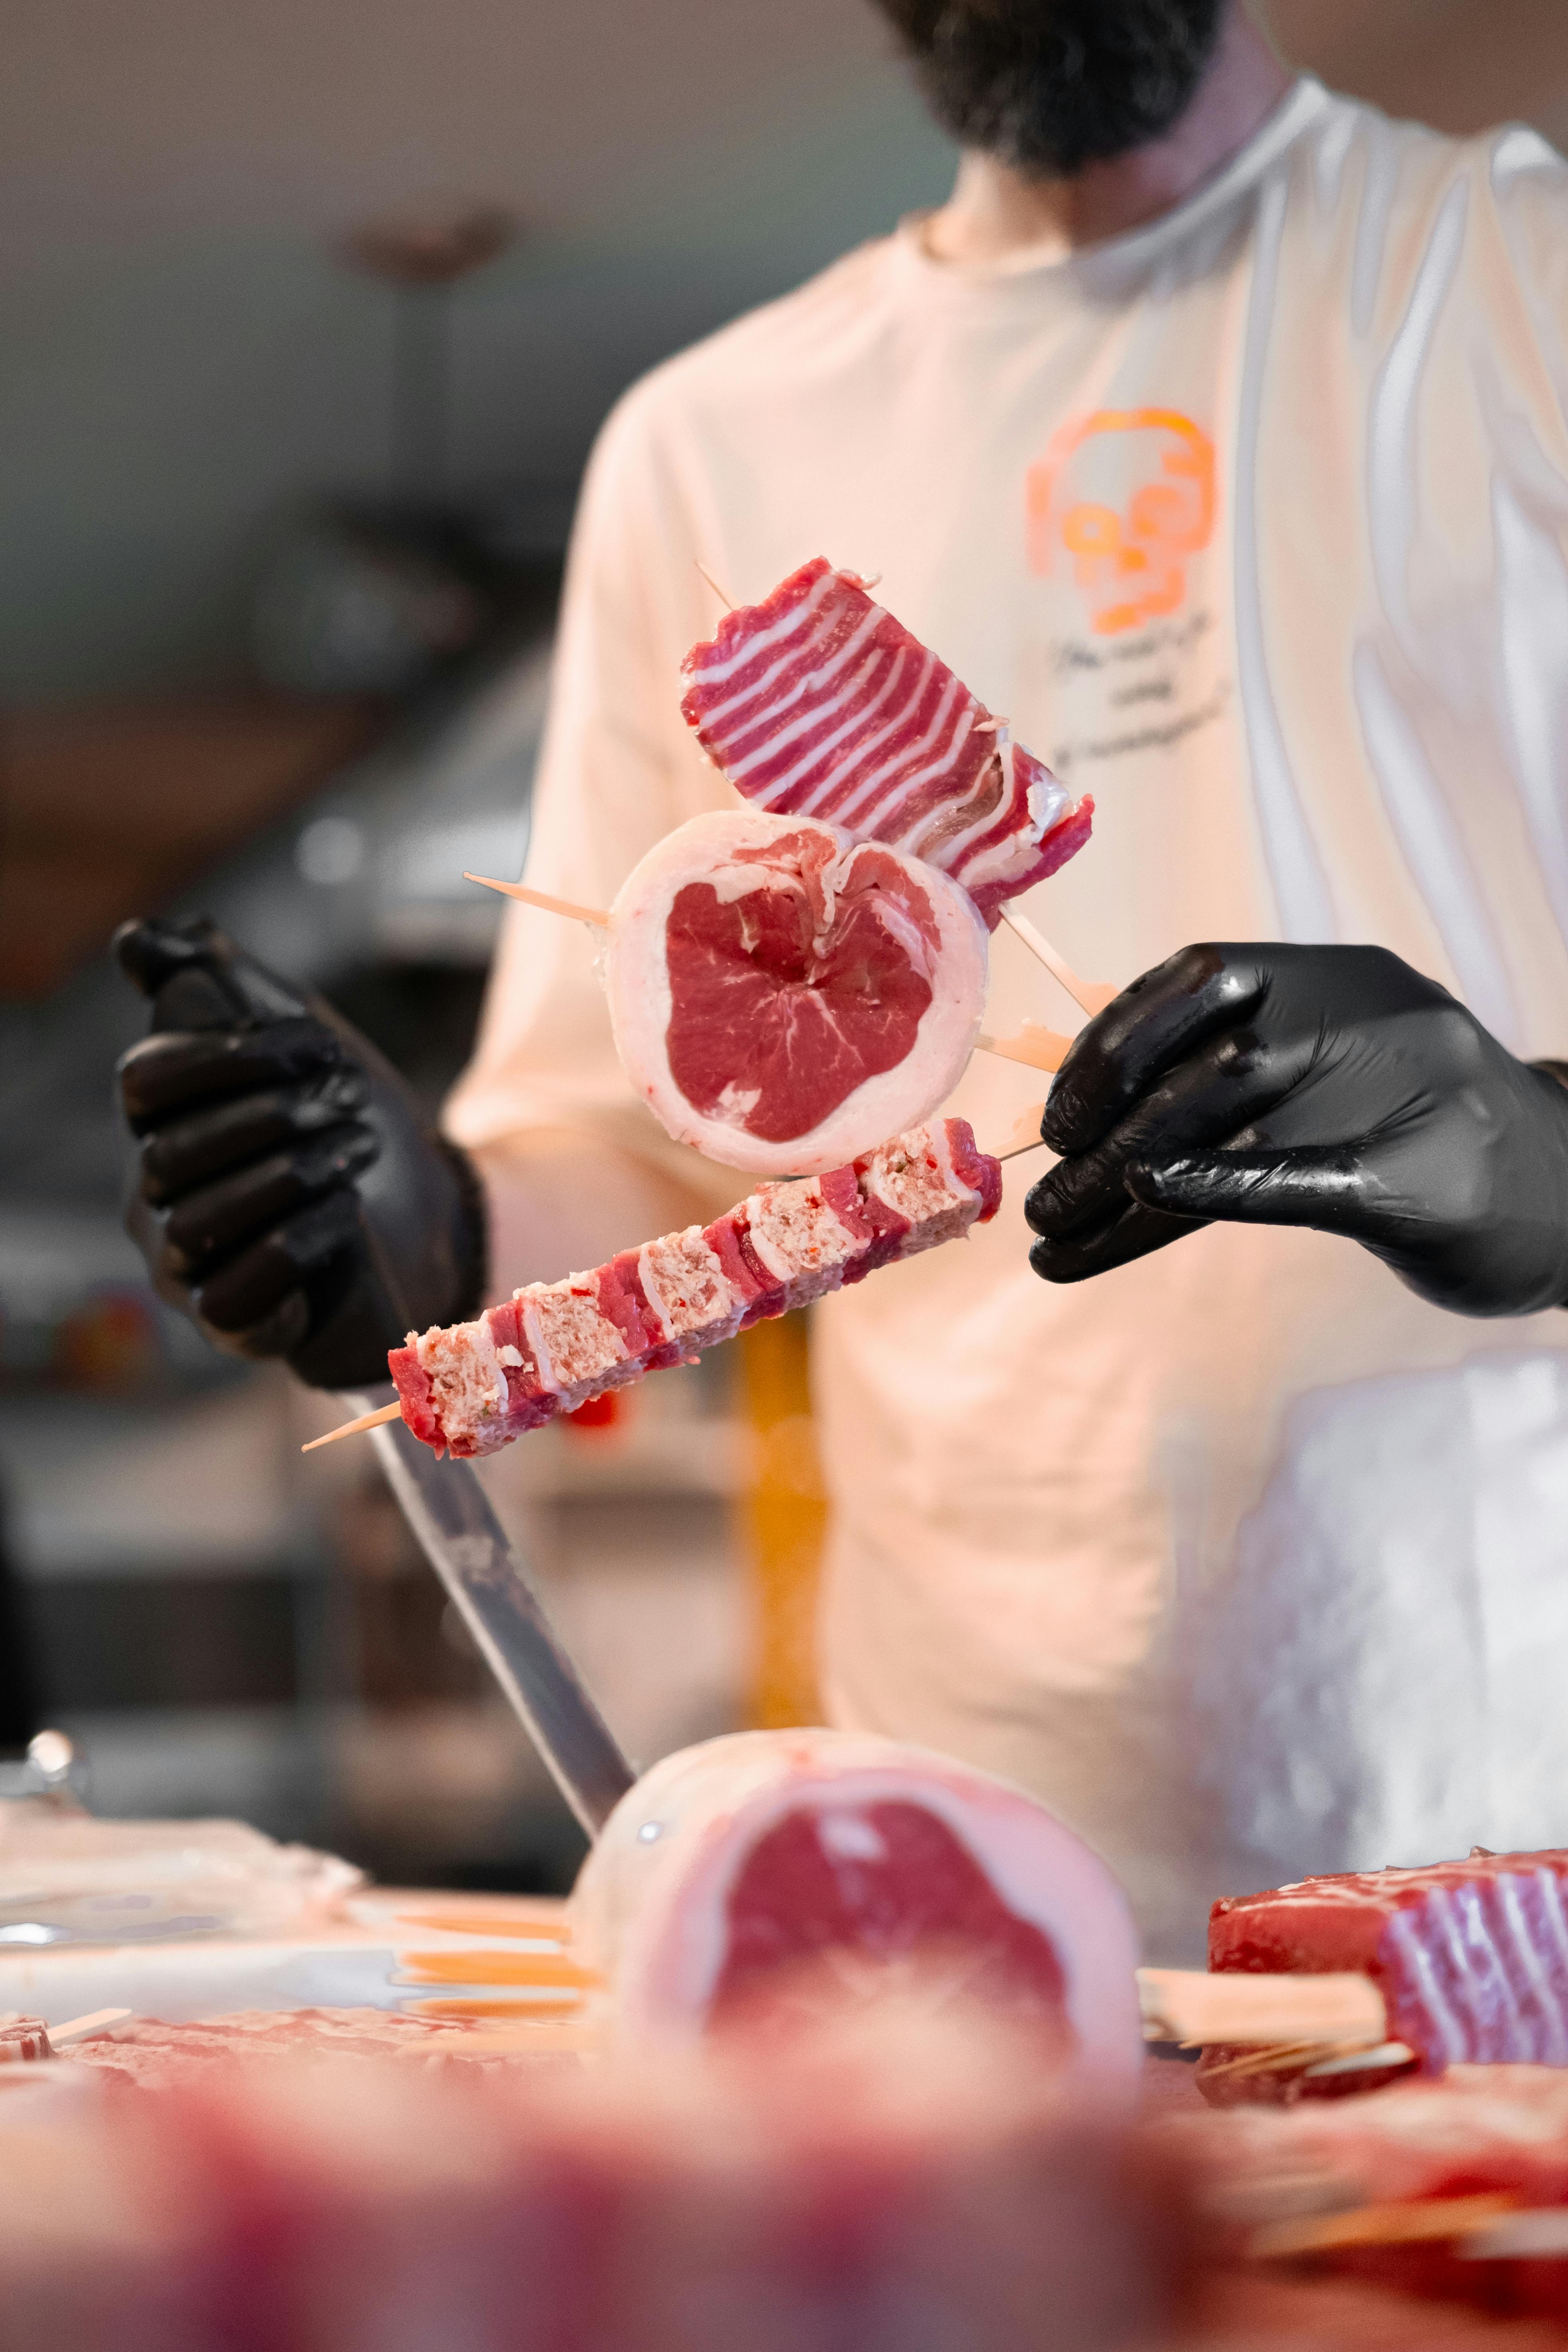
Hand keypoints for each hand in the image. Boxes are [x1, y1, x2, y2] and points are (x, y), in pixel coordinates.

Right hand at [115, 918, 486, 1387]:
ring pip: (200, 1224)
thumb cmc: (346, 1123)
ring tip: (359, 1151)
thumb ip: (225, 984)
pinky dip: (295, 1247)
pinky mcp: (236, 1324)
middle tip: (349, 1103)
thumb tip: (142, 938)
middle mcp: (156, 1199)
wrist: (421, 1219)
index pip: (146, 1084)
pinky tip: (347, 1215)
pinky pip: (235, 1297)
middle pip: (171, 1155)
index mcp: (162, 1124)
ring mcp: (189, 1268)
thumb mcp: (297, 1038)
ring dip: (288, 1178)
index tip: (317, 1044)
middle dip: (268, 1119)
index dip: (226, 1056)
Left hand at [1023, 942, 1567, 1317]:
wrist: (1565, 1201)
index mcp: (1341, 982)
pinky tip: (1148, 1200)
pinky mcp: (1419, 1187)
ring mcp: (1406, 1096)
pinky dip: (1220, 1186)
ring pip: (1233, 1119)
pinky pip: (1302, 1179)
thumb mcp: (1335, 1078)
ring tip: (1054, 1234)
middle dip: (1107, 1118)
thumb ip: (1238, 1073)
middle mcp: (1370, 1019)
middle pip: (1205, 1055)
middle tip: (1046, 1182)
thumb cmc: (1426, 1137)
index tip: (1059, 1107)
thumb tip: (1099, 1100)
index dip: (1113, 1036)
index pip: (1200, 975)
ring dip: (1127, 1180)